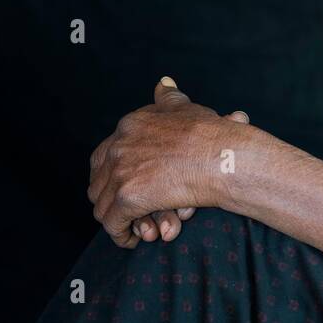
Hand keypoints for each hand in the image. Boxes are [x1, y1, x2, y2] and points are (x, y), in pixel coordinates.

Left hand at [87, 77, 249, 247]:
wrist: (224, 155)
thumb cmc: (212, 134)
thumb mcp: (187, 108)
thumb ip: (169, 98)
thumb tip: (163, 82)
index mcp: (129, 125)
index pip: (103, 156)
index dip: (112, 176)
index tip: (126, 190)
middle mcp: (119, 145)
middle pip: (99, 182)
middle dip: (112, 200)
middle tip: (132, 213)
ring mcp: (121, 171)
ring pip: (102, 205)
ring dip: (118, 220)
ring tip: (135, 228)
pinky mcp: (128, 197)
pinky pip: (113, 224)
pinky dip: (121, 235)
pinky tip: (134, 240)